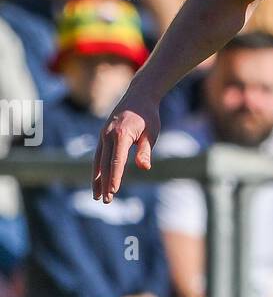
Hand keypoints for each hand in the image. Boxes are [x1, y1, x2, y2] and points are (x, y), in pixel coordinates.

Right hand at [92, 88, 160, 202]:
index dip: (115, 177)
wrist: (139, 96)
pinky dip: (97, 169)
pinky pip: (99, 155)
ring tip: (96, 196)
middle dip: (105, 183)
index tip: (113, 191)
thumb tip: (144, 167)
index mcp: (121, 135)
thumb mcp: (152, 132)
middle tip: (106, 201)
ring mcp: (104, 135)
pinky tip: (97, 180)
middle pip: (105, 164)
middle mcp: (108, 135)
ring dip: (97, 179)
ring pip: (98, 161)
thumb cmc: (148, 115)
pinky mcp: (103, 135)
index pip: (117, 161)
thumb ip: (145, 150)